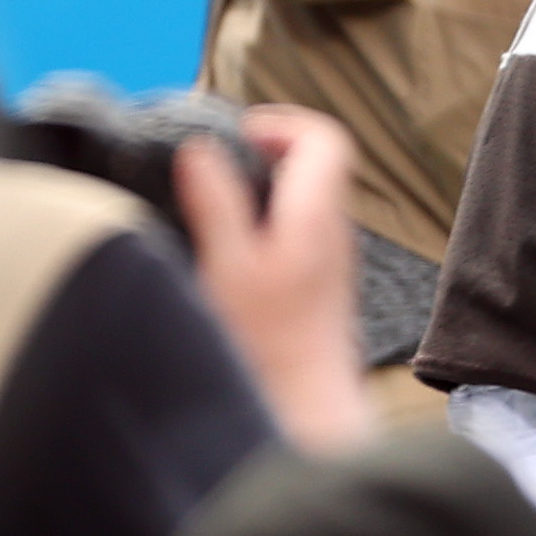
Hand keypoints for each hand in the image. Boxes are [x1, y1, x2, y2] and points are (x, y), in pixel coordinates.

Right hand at [173, 106, 371, 451]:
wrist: (302, 411)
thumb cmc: (266, 349)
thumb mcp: (227, 267)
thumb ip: (217, 204)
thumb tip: (201, 149)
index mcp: (317, 217)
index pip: (324, 138)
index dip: (279, 124)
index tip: (234, 136)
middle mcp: (334, 233)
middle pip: (315, 163)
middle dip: (265, 152)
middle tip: (218, 163)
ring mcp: (330, 259)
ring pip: (306, 197)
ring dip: (263, 187)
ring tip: (216, 201)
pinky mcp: (318, 286)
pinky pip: (299, 229)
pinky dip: (266, 220)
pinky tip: (229, 246)